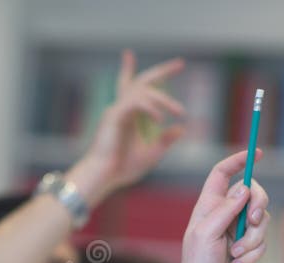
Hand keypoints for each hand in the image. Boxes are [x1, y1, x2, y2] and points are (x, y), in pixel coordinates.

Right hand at [68, 50, 186, 206]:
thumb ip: (165, 141)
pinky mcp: (114, 116)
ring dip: (163, 99)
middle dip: (161, 71)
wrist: (102, 177)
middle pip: (141, 81)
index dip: (154, 77)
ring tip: (179, 112)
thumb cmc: (121, 169)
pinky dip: (150, 108)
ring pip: (142, 91)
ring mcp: (116, 111)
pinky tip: (160, 120)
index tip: (171, 67)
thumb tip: (181, 128)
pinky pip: (135, 103)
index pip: (139, 90)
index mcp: (128, 116)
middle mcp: (121, 109)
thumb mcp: (151, 154)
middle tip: (180, 63)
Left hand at [161, 151, 269, 262]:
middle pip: (253, 193)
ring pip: (262, 221)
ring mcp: (237, 231)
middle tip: (251, 220)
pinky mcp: (248, 247)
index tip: (258, 153)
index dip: (238, 161)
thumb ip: (225, 210)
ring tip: (234, 256)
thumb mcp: (206, 235)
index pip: (222, 174)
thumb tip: (244, 188)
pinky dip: (252, 256)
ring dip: (252, 241)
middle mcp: (224, 215)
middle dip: (258, 206)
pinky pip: (263, 242)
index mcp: (208, 206)